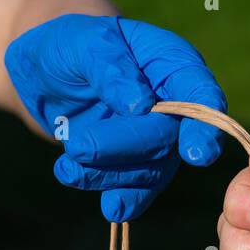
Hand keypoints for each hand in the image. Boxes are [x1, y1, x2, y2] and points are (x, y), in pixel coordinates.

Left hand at [5, 15, 225, 220]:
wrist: (46, 74)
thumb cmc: (71, 47)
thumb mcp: (83, 43)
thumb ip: (112, 69)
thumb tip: (142, 105)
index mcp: (172, 63)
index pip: (201, 94)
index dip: (204, 126)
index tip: (195, 154)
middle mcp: (174, 105)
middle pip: (168, 139)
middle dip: (124, 147)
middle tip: (77, 145)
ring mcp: (158, 141)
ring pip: (152, 171)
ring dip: (110, 175)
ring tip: (66, 167)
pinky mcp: (137, 168)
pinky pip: (138, 192)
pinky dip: (123, 201)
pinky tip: (108, 206)